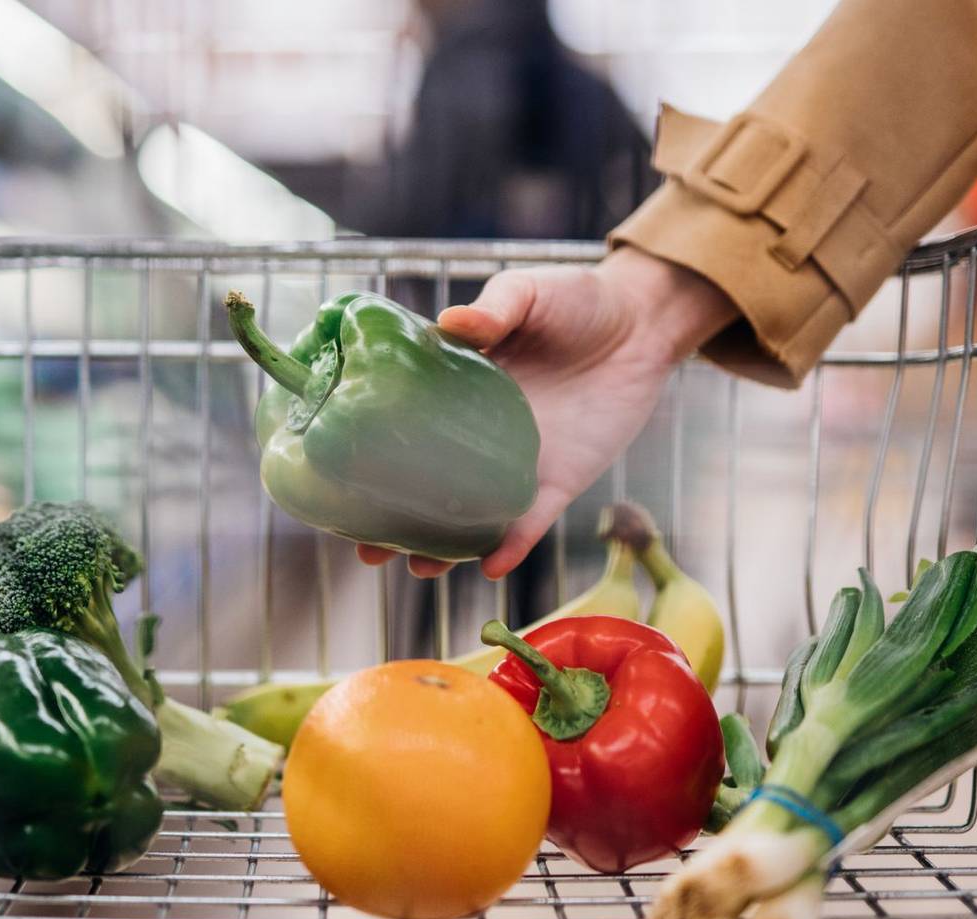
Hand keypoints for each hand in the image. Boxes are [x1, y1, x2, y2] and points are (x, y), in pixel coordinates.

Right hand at [359, 246, 739, 579]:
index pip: (400, 428)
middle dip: (395, 523)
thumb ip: (494, 310)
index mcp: (455, 388)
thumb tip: (452, 322)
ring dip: (444, 548)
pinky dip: (512, 544)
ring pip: (470, 515)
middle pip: (425, 486)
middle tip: (366, 550)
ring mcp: (515, 461)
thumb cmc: (577, 300)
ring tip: (417, 567)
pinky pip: (531, 521)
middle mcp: (477, 434)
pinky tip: (491, 565)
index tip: (335, 480)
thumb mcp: (528, 293)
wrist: (641, 324)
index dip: (368, 456)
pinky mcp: (558, 480)